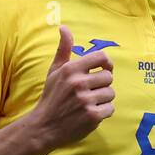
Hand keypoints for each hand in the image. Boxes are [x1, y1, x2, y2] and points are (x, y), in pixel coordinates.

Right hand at [26, 25, 114, 150]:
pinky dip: (103, 112)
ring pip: (111, 93)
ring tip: (89, 104)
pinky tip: (90, 114)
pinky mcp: (92, 116)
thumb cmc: (51, 97)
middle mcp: (78, 83)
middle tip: (90, 92)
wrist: (43, 127)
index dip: (107, 63)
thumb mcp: (54, 71)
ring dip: (103, 99)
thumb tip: (63, 27)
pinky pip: (110, 109)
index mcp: (70, 69)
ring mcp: (85, 100)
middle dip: (102, 85)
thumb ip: (63, 49)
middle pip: (108, 77)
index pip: (101, 57)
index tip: (104, 69)